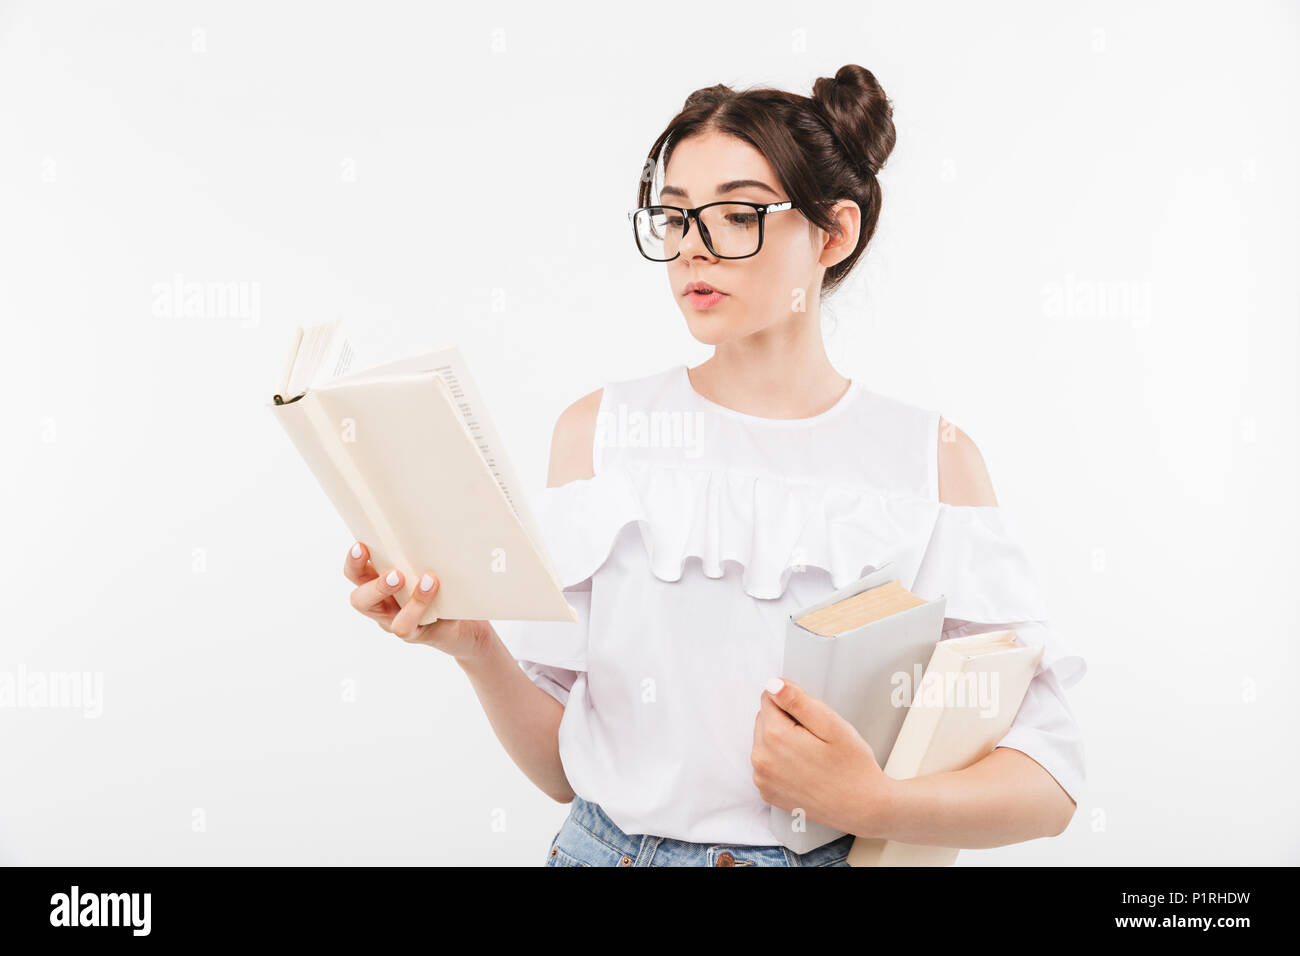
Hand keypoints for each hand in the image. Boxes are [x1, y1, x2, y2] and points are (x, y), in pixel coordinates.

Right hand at [343, 541, 493, 661]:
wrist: (466, 624)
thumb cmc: (445, 589)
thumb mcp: (430, 567)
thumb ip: (422, 552)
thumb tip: (430, 513)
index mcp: (380, 584)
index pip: (356, 573)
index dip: (354, 561)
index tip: (361, 545)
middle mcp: (382, 605)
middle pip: (359, 598)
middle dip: (370, 581)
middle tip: (392, 571)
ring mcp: (395, 621)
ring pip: (378, 614)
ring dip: (388, 592)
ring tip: (407, 577)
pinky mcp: (414, 633)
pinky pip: (405, 625)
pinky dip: (417, 605)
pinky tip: (431, 587)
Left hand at [751, 677, 895, 839]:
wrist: (864, 808)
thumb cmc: (853, 766)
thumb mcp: (832, 724)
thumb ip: (798, 700)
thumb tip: (773, 684)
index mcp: (775, 737)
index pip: (769, 698)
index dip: (793, 703)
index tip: (813, 720)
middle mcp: (761, 759)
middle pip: (764, 719)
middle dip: (786, 721)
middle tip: (817, 739)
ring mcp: (762, 779)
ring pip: (764, 740)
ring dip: (782, 741)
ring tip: (813, 756)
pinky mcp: (767, 792)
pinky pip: (766, 763)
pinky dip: (781, 761)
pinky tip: (805, 769)